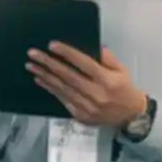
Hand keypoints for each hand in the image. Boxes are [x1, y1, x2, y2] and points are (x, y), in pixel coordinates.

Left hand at [26, 43, 146, 127]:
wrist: (130, 116)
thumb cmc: (124, 89)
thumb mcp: (121, 70)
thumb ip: (107, 58)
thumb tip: (94, 46)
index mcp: (107, 80)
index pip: (84, 64)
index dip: (67, 54)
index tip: (52, 45)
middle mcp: (96, 93)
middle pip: (68, 76)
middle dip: (48, 63)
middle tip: (33, 54)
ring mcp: (87, 106)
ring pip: (62, 88)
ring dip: (44, 76)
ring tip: (31, 66)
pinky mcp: (81, 115)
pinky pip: (62, 100)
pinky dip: (50, 89)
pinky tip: (40, 80)